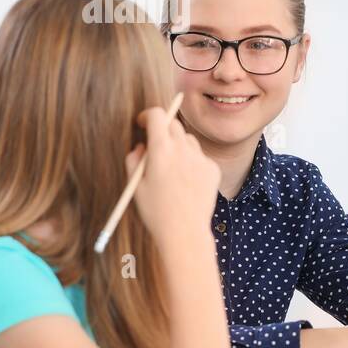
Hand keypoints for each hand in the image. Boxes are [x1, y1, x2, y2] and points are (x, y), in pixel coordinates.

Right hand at [127, 105, 219, 246]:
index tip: (143, 123)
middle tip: (157, 144)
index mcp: (161, 150)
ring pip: (188, 140)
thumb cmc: (155, 210)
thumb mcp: (136, 184)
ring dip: (178, 145)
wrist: (184, 231)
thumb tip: (142, 146)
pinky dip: (192, 162)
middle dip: (163, 129)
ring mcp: (201, 158)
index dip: (148, 116)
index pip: (158, 115)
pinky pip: (200, 157)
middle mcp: (183, 149)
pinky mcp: (213, 169)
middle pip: (174, 123)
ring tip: (171, 170)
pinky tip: (186, 182)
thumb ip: (135, 159)